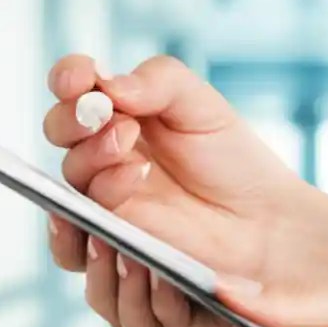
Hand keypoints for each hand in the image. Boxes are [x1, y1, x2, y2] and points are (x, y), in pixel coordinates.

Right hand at [43, 54, 327, 326]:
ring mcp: (105, 205)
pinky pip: (82, 249)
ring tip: (135, 162)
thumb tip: (106, 86)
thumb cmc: (235, 163)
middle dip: (77, 124)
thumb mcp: (202, 105)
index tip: (81, 77)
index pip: (73, 88)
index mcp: (119, 115)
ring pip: (67, 188)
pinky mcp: (115, 246)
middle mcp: (103, 158)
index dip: (67, 77)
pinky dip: (96, 226)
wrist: (267, 225)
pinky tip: (132, 190)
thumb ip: (156, 81)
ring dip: (90, 168)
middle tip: (123, 127)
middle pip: (60, 136)